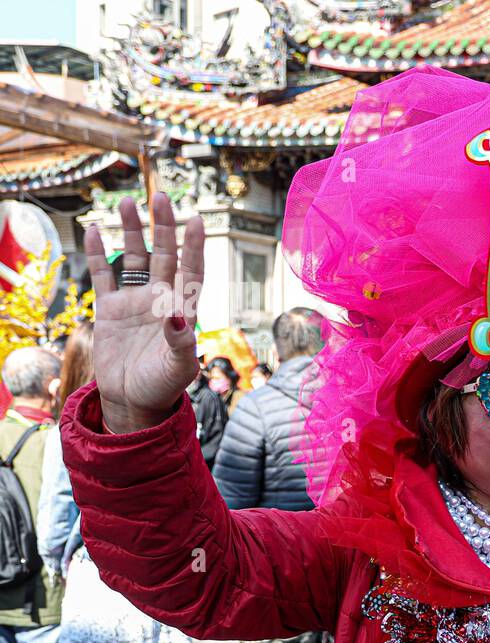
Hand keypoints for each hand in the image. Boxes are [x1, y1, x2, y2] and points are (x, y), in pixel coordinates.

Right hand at [85, 193, 205, 433]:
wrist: (134, 401)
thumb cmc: (164, 386)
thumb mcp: (178, 368)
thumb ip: (181, 342)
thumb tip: (176, 317)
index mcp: (183, 309)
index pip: (192, 270)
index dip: (194, 247)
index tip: (196, 220)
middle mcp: (160, 298)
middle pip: (163, 254)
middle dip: (162, 226)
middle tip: (159, 196)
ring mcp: (135, 301)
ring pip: (134, 257)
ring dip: (132, 230)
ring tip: (127, 202)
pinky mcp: (110, 309)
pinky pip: (105, 274)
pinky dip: (100, 253)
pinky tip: (95, 229)